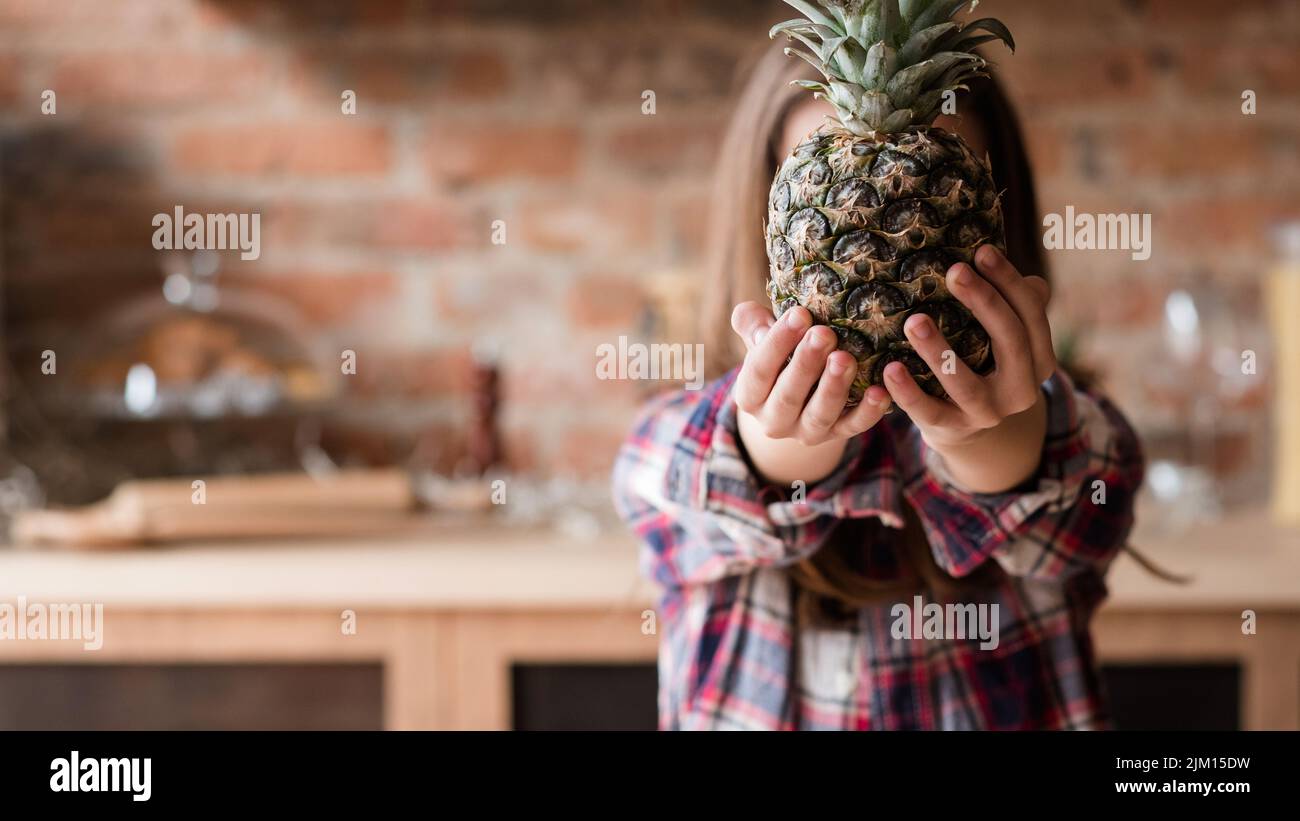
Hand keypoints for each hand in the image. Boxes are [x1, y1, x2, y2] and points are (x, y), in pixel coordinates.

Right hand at [730, 301, 890, 446]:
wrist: (801, 398)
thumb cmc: (781, 358)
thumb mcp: (761, 341)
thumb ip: (753, 326)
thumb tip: (751, 316)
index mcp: (750, 396)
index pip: (759, 370)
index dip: (777, 342)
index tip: (799, 313)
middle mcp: (774, 420)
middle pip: (788, 395)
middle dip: (806, 363)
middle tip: (824, 334)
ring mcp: (806, 432)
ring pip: (819, 414)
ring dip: (833, 387)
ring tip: (846, 358)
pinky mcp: (837, 435)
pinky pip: (853, 427)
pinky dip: (868, 412)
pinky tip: (880, 391)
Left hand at [884, 245, 1053, 490]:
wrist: (968, 430)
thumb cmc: (983, 363)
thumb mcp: (1002, 339)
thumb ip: (1007, 303)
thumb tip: (992, 253)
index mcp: (1039, 359)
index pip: (1030, 314)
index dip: (1009, 282)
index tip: (982, 251)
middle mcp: (1021, 389)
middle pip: (1008, 340)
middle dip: (983, 303)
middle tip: (954, 271)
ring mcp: (987, 414)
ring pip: (965, 382)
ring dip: (939, 351)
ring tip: (913, 321)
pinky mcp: (952, 430)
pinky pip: (929, 412)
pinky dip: (908, 392)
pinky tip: (889, 369)